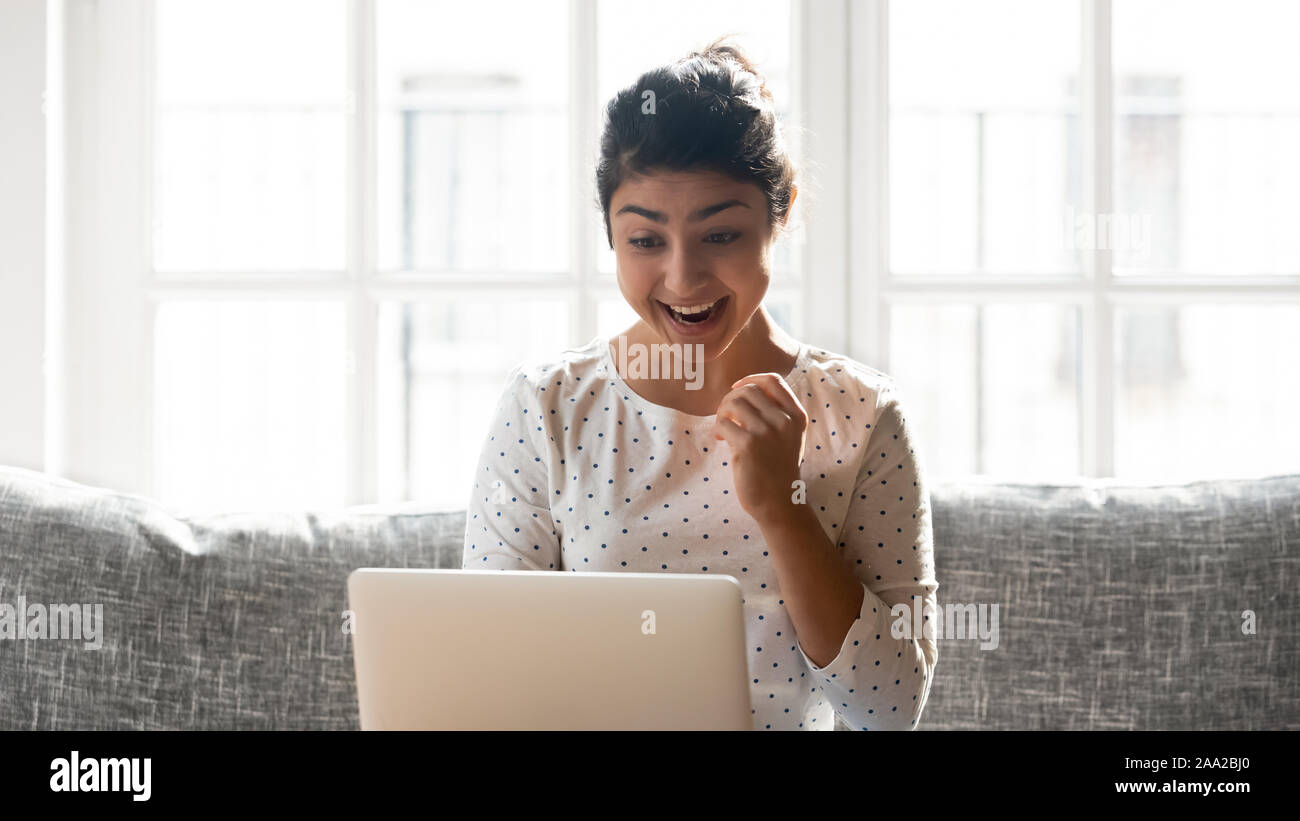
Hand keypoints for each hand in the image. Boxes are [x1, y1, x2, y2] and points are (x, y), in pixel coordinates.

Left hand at [713, 373, 808, 525]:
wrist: (779, 502)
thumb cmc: (779, 470)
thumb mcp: (789, 437)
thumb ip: (777, 414)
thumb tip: (744, 392)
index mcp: (796, 416)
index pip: (773, 380)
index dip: (751, 379)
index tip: (737, 389)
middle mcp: (784, 420)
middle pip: (748, 390)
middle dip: (730, 399)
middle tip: (726, 416)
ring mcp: (767, 431)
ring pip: (733, 402)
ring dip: (722, 412)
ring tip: (723, 428)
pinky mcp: (749, 444)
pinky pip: (723, 423)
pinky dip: (718, 429)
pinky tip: (721, 439)